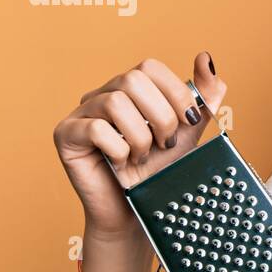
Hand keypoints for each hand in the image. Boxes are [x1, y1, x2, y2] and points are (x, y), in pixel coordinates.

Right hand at [52, 53, 226, 237]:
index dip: (175, 93)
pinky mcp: (65, 135)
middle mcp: (103, 94)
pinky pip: (95, 129)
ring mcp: (82, 113)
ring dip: (140, 136)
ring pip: (114, 102)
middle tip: (164, 144)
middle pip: (132, 79)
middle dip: (160, 116)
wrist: (136, 213)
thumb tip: (206, 57)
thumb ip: (203, 97)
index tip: (188, 123)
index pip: (150, 67)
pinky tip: (121, 164)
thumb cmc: (159, 172)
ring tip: (142, 157)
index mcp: (131, 89)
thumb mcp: (190, 132)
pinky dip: (118, 150)